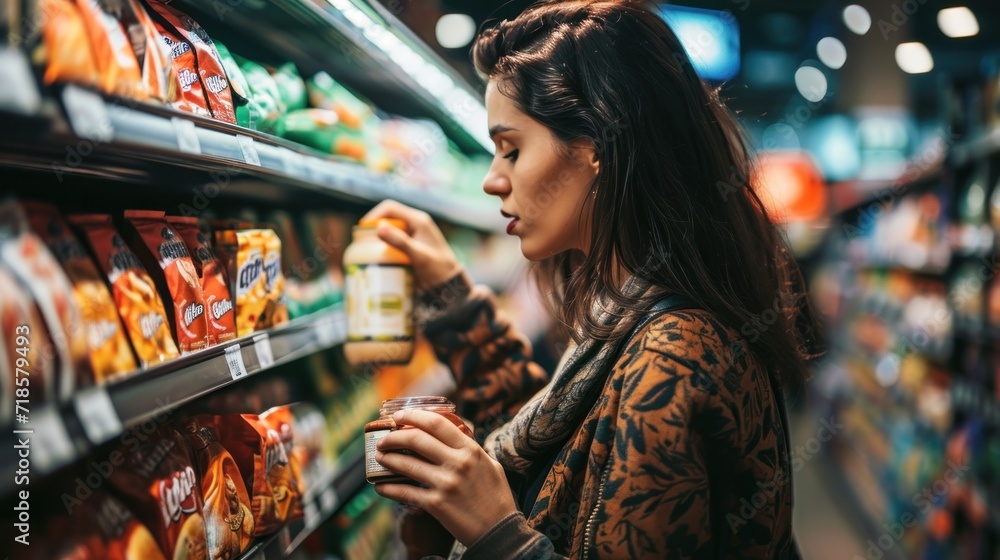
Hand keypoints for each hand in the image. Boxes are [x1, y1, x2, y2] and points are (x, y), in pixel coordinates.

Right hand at [362, 200, 463, 291]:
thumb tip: (379, 228)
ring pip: (388, 231)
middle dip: (373, 229)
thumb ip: (400, 241)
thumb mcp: (418, 255)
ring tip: (365, 251)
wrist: (450, 284)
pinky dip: (382, 248)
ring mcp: (411, 236)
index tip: (362, 230)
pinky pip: (392, 242)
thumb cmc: (438, 268)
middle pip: (387, 219)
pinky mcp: (409, 247)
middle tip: (361, 243)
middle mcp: (414, 225)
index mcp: (418, 220)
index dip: (374, 216)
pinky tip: (376, 258)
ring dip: (377, 239)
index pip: (390, 208)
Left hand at [373, 409, 518, 545]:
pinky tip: (380, 486)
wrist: (499, 531)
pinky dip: (388, 488)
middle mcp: (457, 463)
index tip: (398, 415)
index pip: (437, 423)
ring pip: (406, 464)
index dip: (413, 416)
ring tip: (379, 458)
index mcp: (470, 450)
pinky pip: (405, 492)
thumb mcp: (490, 465)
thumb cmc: (496, 497)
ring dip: (387, 459)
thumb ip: (471, 451)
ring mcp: (445, 484)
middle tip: (383, 440)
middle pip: (416, 439)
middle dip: (393, 437)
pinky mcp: (436, 505)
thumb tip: (453, 438)